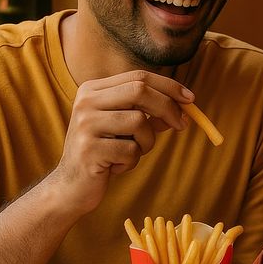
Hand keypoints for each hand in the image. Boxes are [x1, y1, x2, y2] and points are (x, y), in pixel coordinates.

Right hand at [47, 70, 190, 215]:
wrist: (71, 186)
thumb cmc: (105, 152)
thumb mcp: (128, 128)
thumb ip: (151, 114)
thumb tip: (185, 105)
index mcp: (93, 90)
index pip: (138, 77)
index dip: (169, 86)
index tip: (191, 99)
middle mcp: (85, 101)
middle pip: (140, 90)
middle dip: (168, 107)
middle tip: (182, 125)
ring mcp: (84, 124)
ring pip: (139, 122)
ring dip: (146, 142)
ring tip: (131, 153)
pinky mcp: (88, 149)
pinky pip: (131, 150)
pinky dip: (132, 161)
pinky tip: (115, 167)